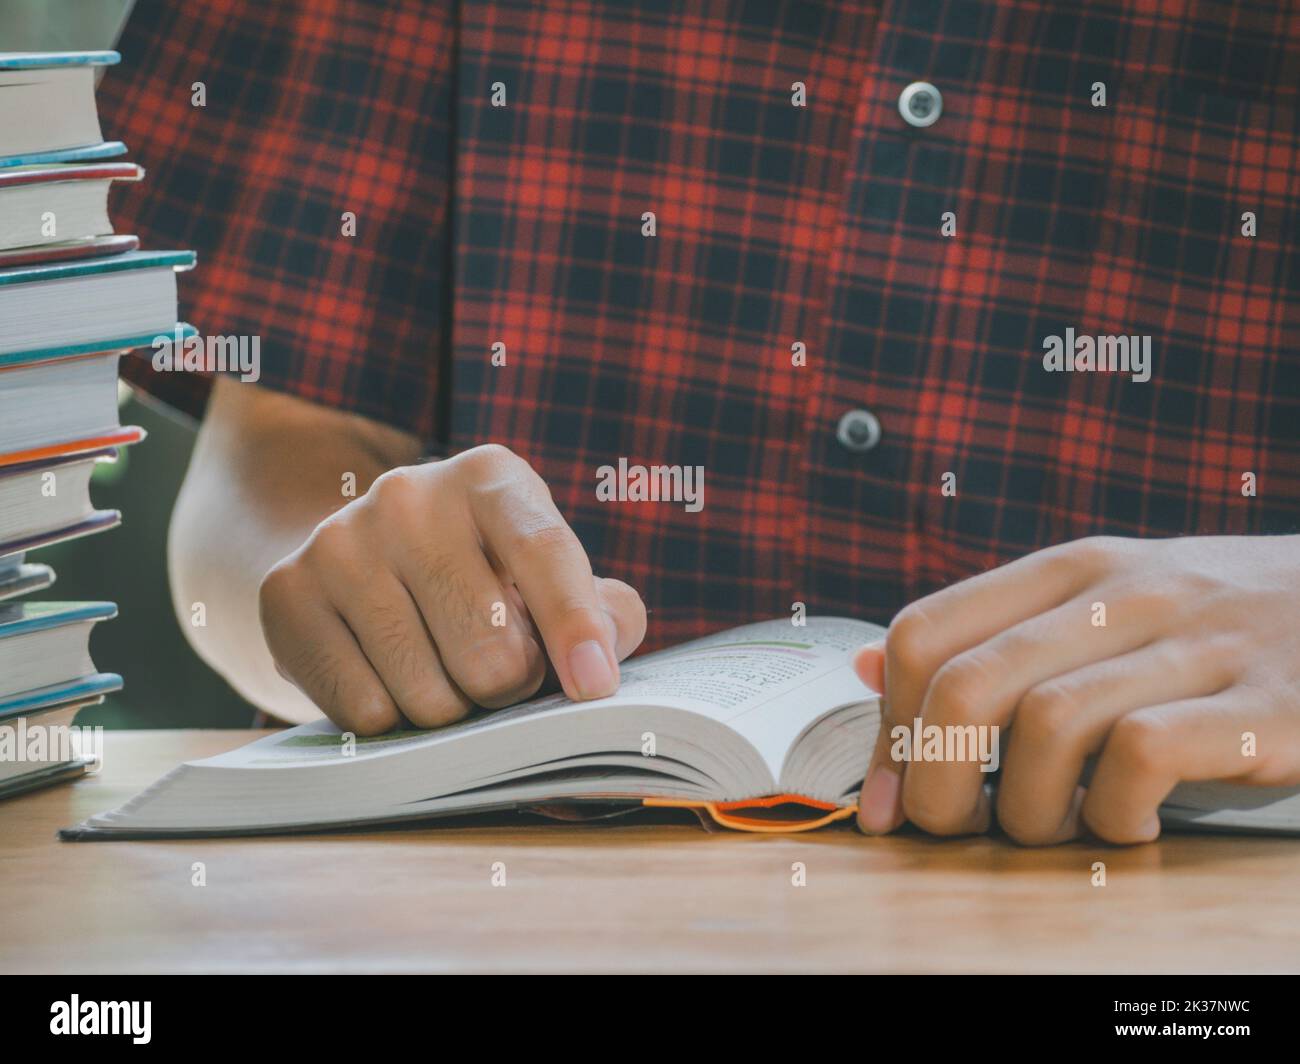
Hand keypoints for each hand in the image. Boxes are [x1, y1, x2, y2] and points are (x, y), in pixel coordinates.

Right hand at [259, 444, 645, 733]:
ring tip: (444, 672)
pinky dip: (391, 721)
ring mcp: (340, 539)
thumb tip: (599, 665)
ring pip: (426, 692)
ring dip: (451, 711)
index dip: (574, 626)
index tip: (595, 687)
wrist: (364, 562)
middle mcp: (411, 495)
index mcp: (490, 477)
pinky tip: (389, 679)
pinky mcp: (288, 591)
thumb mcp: (547, 576)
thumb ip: (602, 612)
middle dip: (508, 686)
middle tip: (499, 672)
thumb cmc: (485, 578)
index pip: (544, 554)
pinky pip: (363, 710)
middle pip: (488, 647)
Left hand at [852, 535, 1299, 844]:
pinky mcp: (1266, 706)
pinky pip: (1143, 755)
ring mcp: (1198, 645)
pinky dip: (1114, 811)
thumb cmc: (1211, 626)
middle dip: (929, 778)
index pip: (926, 631)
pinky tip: (1129, 824)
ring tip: (1048, 827)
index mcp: (1070, 570)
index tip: (884, 799)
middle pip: (967, 682)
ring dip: (1023, 807)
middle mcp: (1123, 594)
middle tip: (944, 829)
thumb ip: (986, 633)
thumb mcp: (1100, 604)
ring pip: (1047, 722)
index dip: (885, 725)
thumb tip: (864, 665)